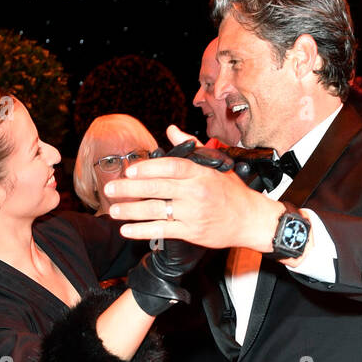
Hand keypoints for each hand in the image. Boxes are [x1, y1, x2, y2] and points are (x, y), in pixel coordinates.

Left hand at [106, 123, 277, 251]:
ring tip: (113, 210)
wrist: (250, 220)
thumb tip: (171, 129)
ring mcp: (193, 214)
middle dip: (130, 189)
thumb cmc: (232, 191)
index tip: (130, 170)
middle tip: (110, 188)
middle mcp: (196, 192)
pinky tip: (127, 230)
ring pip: (156, 211)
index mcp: (200, 173)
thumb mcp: (215, 165)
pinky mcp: (192, 232)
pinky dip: (142, 231)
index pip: (171, 167)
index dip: (149, 168)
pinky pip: (162, 231)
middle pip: (158, 189)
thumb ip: (190, 147)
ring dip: (131, 211)